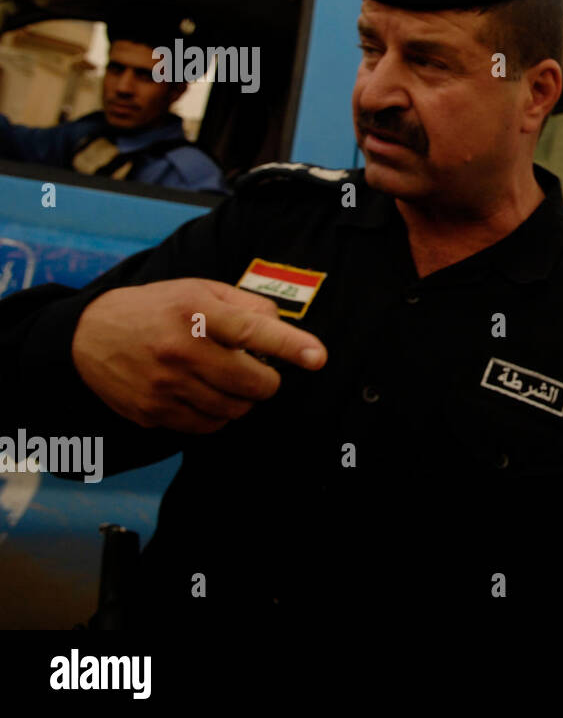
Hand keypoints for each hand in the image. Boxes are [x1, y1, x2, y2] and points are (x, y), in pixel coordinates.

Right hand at [71, 279, 327, 432]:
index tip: (317, 357)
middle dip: (266, 380)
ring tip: (225, 379)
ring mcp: (164, 386)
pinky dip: (216, 415)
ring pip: (233, 411)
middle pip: (253, 384)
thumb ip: (246, 305)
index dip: (290, 345)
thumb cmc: (159, 308)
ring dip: (241, 400)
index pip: (251, 330)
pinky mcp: (152, 412)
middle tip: (255, 369)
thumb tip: (282, 327)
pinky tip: (203, 394)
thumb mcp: (201, 290)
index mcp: (195, 312)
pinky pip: (206, 427)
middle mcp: (179, 350)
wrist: (89, 333)